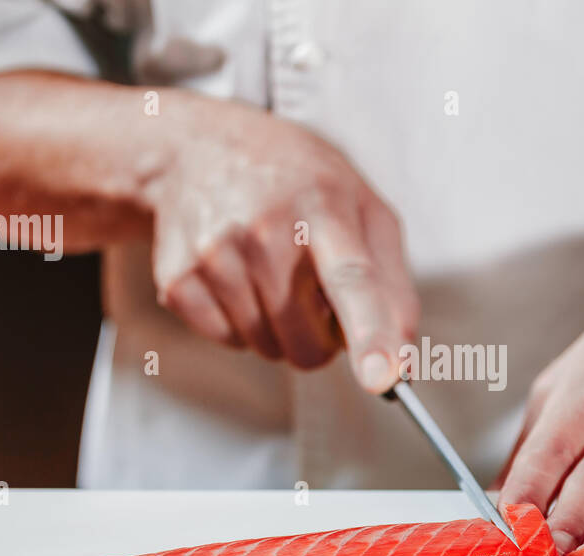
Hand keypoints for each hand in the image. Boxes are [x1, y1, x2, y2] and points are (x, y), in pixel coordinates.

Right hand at [146, 98, 417, 391]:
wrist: (198, 150)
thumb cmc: (297, 183)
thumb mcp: (363, 208)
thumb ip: (392, 282)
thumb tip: (405, 360)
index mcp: (324, 206)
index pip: (353, 279)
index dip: (371, 332)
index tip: (384, 377)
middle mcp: (265, 231)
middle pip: (309, 342)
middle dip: (320, 335)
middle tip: (312, 288)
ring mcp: (216, 256)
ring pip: (268, 347)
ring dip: (279, 327)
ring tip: (270, 270)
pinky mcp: (179, 280)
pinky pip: (229, 341)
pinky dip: (240, 323)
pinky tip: (238, 277)